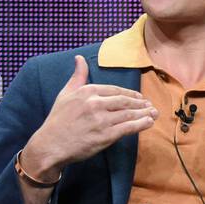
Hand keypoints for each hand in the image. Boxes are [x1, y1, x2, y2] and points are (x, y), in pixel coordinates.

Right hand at [23, 55, 157, 178]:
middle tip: (150, 105)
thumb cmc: (58, 120)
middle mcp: (95, 103)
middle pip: (125, 101)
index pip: (116, 90)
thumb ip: (77, 76)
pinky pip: (128, 128)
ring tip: (154, 113)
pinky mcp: (105, 135)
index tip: (139, 97)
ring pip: (129, 114)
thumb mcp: (65, 94)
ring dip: (145, 113)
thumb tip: (79, 58)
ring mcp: (101, 120)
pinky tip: (149, 122)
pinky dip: (141, 124)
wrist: (50, 145)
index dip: (130, 94)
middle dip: (140, 103)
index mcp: (88, 91)